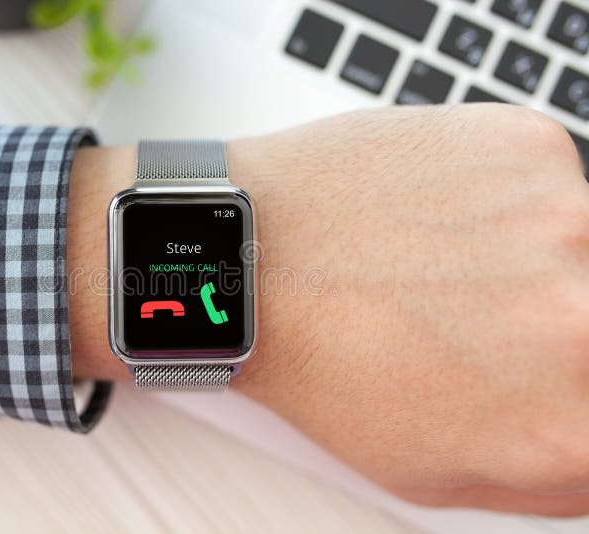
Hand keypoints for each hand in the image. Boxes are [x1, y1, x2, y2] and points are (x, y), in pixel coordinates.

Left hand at [228, 105, 588, 515]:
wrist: (248, 260)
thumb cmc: (317, 364)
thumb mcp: (434, 471)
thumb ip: (549, 471)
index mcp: (568, 423)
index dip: (565, 382)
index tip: (535, 366)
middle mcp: (584, 321)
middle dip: (546, 319)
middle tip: (477, 312)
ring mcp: (562, 221)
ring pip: (578, 243)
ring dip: (529, 256)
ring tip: (441, 262)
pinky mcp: (528, 146)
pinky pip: (544, 180)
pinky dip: (500, 198)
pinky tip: (431, 215)